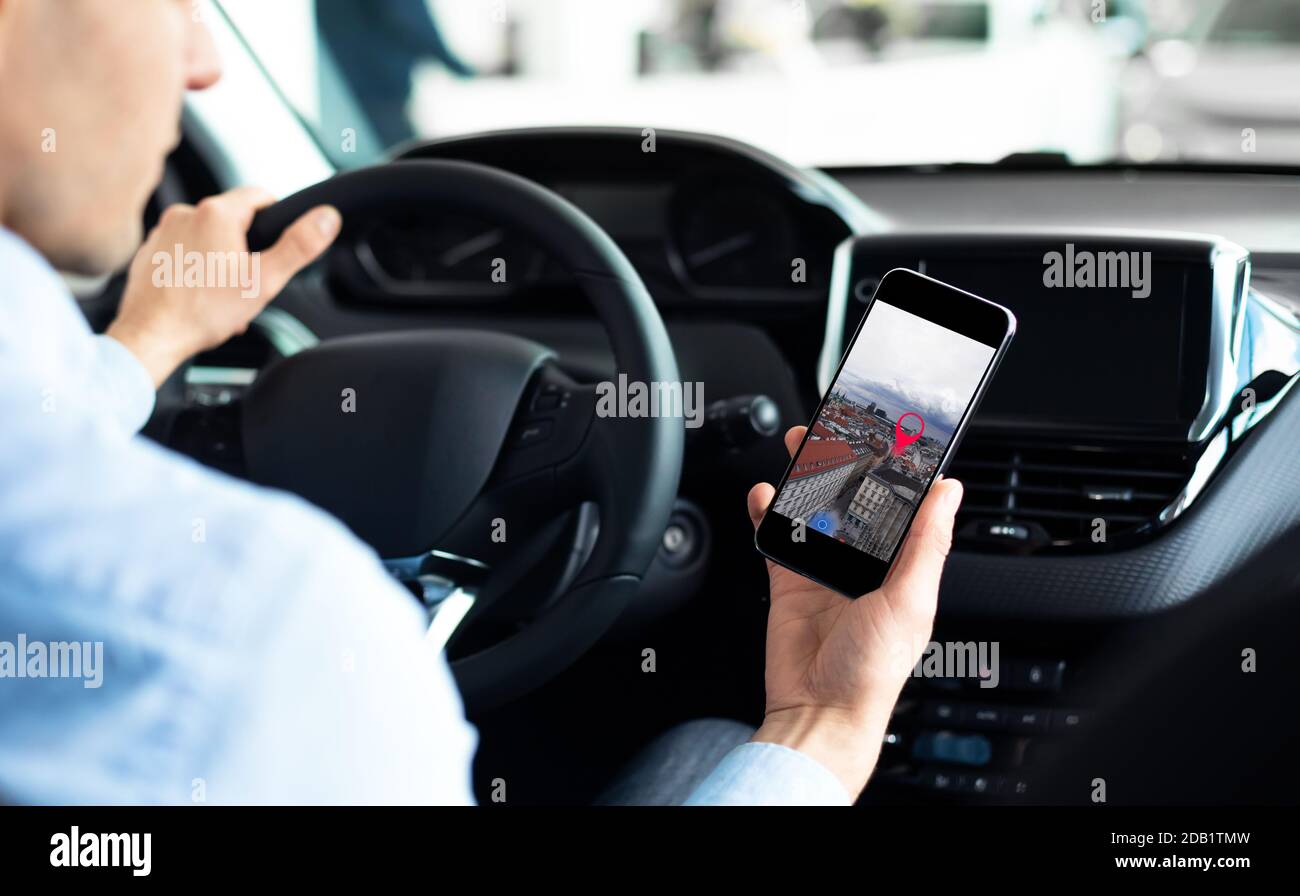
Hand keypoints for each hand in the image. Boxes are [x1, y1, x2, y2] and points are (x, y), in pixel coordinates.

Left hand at [106, 186, 341, 386]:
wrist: (151, 335)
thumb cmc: (203, 311)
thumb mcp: (265, 280)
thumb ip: (299, 246)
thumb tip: (327, 218)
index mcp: (216, 214)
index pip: (259, 195)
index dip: (276, 217)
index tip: (277, 243)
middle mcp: (185, 214)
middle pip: (232, 219)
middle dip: (246, 247)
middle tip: (250, 280)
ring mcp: (163, 232)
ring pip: (206, 237)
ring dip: (221, 259)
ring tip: (224, 294)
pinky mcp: (150, 251)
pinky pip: (183, 251)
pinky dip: (196, 268)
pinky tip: (200, 295)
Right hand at [746, 425, 962, 797]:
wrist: (820, 711)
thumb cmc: (872, 671)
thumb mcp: (910, 601)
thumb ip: (926, 543)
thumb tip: (949, 491)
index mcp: (903, 566)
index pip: (902, 504)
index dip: (895, 468)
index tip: (887, 432)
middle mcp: (866, 565)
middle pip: (854, 499)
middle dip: (844, 462)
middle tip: (833, 429)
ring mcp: (826, 572)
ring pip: (816, 511)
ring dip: (806, 478)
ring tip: (799, 447)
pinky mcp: (790, 582)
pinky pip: (778, 539)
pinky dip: (769, 514)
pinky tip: (765, 495)